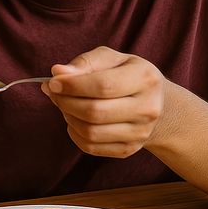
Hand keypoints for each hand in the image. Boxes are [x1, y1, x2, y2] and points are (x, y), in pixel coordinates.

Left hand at [41, 46, 166, 157]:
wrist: (154, 102)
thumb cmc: (125, 74)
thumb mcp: (110, 59)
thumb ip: (84, 63)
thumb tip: (58, 72)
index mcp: (145, 78)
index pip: (103, 86)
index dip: (72, 85)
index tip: (53, 82)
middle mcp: (148, 108)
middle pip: (95, 112)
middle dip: (65, 102)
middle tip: (53, 92)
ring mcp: (140, 133)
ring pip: (90, 132)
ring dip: (68, 117)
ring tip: (65, 104)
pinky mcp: (129, 149)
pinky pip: (91, 147)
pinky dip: (74, 133)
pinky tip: (74, 119)